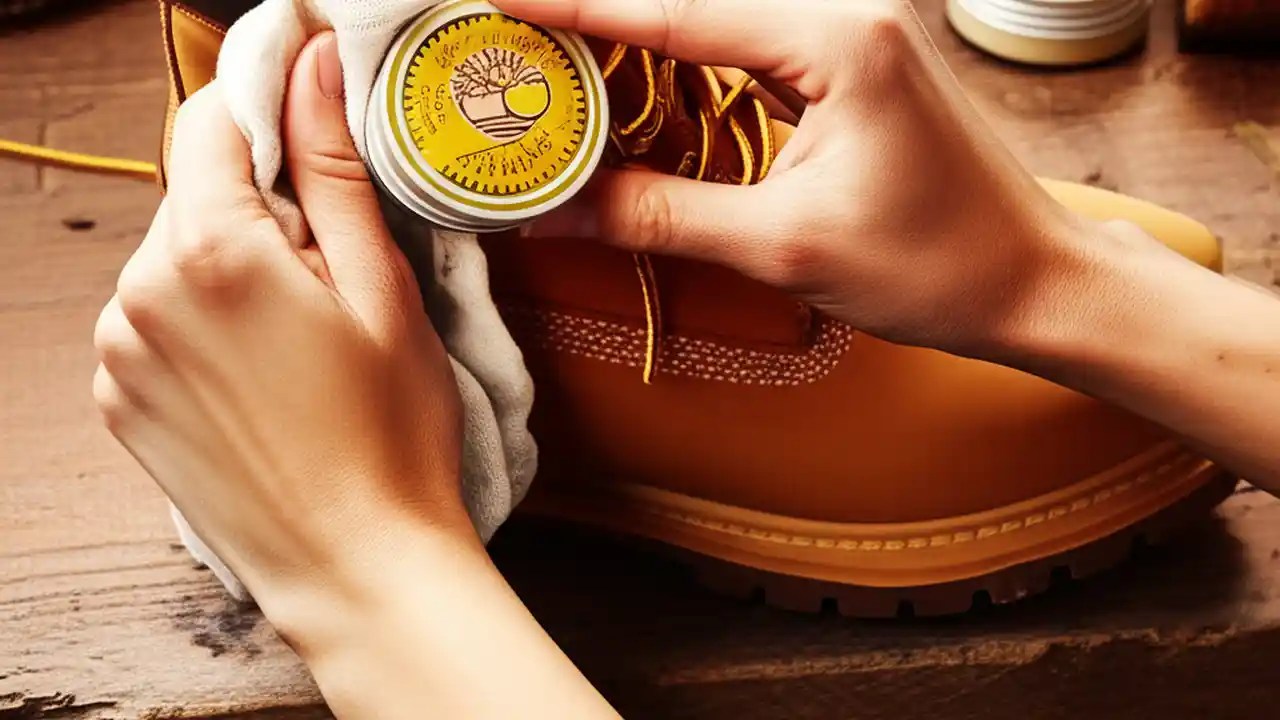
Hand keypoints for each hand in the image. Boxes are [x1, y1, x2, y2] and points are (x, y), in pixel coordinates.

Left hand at [93, 33, 472, 622]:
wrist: (355, 567)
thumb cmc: (389, 436)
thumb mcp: (380, 287)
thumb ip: (335, 166)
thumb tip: (315, 62)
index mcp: (211, 255)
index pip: (211, 119)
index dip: (264, 96)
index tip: (309, 100)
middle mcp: (138, 295)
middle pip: (192, 190)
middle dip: (260, 200)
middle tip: (334, 261)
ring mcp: (117, 354)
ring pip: (174, 255)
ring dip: (231, 261)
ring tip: (304, 333)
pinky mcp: (117, 399)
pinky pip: (155, 317)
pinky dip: (203, 317)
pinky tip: (265, 370)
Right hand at [506, 0, 1103, 357]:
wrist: (1033, 281)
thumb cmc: (935, 266)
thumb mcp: (784, 245)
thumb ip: (662, 214)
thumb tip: (559, 206)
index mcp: (839, 40)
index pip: (679, 11)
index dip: (581, 6)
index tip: (504, 0)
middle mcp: (850, 14)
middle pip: (695, 3)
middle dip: (604, 19)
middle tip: (520, 38)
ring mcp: (858, 34)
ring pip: (721, 23)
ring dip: (644, 43)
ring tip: (561, 63)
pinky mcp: (859, 65)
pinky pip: (753, 50)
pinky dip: (690, 68)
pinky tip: (640, 90)